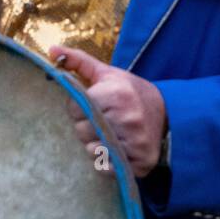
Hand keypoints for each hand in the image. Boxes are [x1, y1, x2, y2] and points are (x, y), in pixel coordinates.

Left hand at [50, 45, 166, 178]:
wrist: (167, 111)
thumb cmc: (129, 91)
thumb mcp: (106, 73)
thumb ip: (77, 61)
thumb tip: (51, 50)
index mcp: (117, 94)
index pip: (76, 108)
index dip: (79, 107)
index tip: (93, 104)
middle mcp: (128, 118)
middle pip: (82, 130)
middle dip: (86, 126)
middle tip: (102, 120)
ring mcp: (136, 141)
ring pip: (93, 150)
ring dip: (94, 144)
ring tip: (107, 134)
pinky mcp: (142, 161)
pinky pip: (108, 168)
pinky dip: (106, 162)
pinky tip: (115, 148)